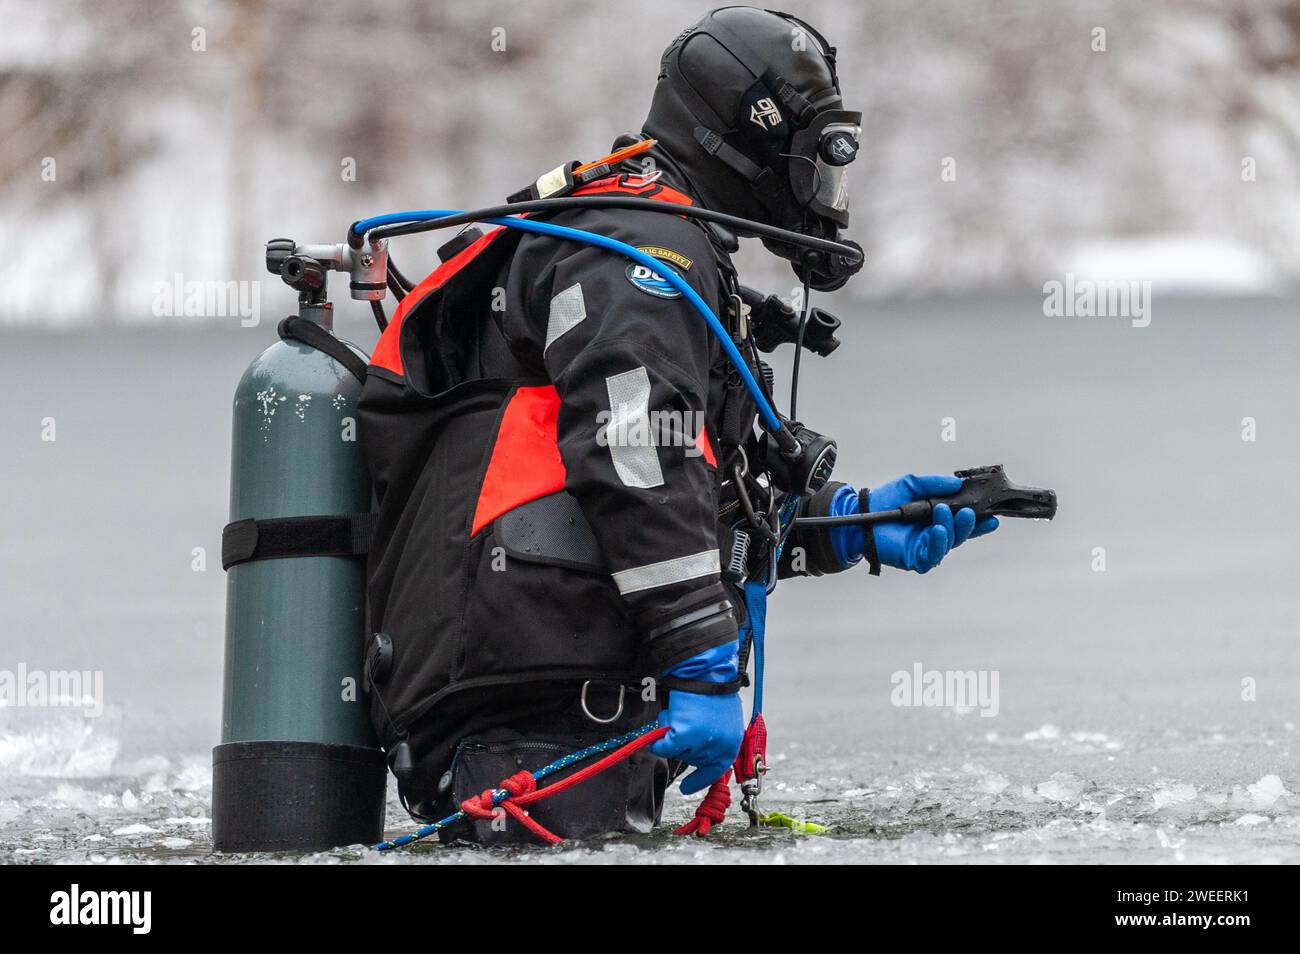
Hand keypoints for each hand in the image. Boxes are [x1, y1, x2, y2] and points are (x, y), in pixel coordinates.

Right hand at [649, 641, 743, 793]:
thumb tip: (704, 753)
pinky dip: (659, 738)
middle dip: (685, 744)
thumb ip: (717, 738)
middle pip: (691, 759)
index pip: (714, 771)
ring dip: (673, 734)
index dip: (699, 780)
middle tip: (685, 722)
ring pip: (677, 752)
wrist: (706, 672)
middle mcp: (719, 747)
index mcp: (731, 743)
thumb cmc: (713, 690)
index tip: (686, 788)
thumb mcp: (725, 718)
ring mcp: (702, 743)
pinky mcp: (685, 736)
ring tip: (682, 713)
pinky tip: (666, 721)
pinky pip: (664, 747)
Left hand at [868, 473, 997, 572]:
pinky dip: (939, 542)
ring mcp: (927, 547)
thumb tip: (957, 483)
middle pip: (961, 533)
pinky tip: (938, 531)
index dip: (980, 521)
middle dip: (969, 524)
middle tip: (971, 512)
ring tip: (946, 513)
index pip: (963, 521)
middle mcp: (935, 534)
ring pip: (950, 543)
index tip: (993, 517)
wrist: (861, 514)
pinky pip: (933, 555)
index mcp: (937, 518)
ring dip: (952, 528)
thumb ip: (934, 483)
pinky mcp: (916, 558)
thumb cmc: (884, 502)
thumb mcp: (912, 485)